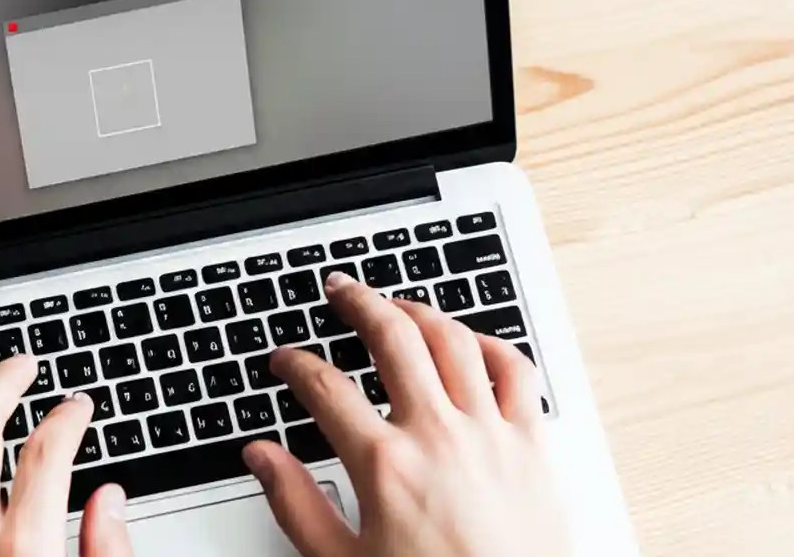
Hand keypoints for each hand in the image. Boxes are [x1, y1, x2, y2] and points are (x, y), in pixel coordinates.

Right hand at [242, 272, 569, 556]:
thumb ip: (296, 503)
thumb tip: (261, 457)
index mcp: (385, 465)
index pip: (325, 387)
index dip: (295, 364)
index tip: (285, 360)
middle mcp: (438, 435)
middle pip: (392, 337)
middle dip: (358, 302)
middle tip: (340, 290)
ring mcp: (490, 434)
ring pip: (453, 340)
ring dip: (419, 311)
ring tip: (396, 304)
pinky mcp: (532, 444)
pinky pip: (516, 370)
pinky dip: (490, 345)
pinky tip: (470, 341)